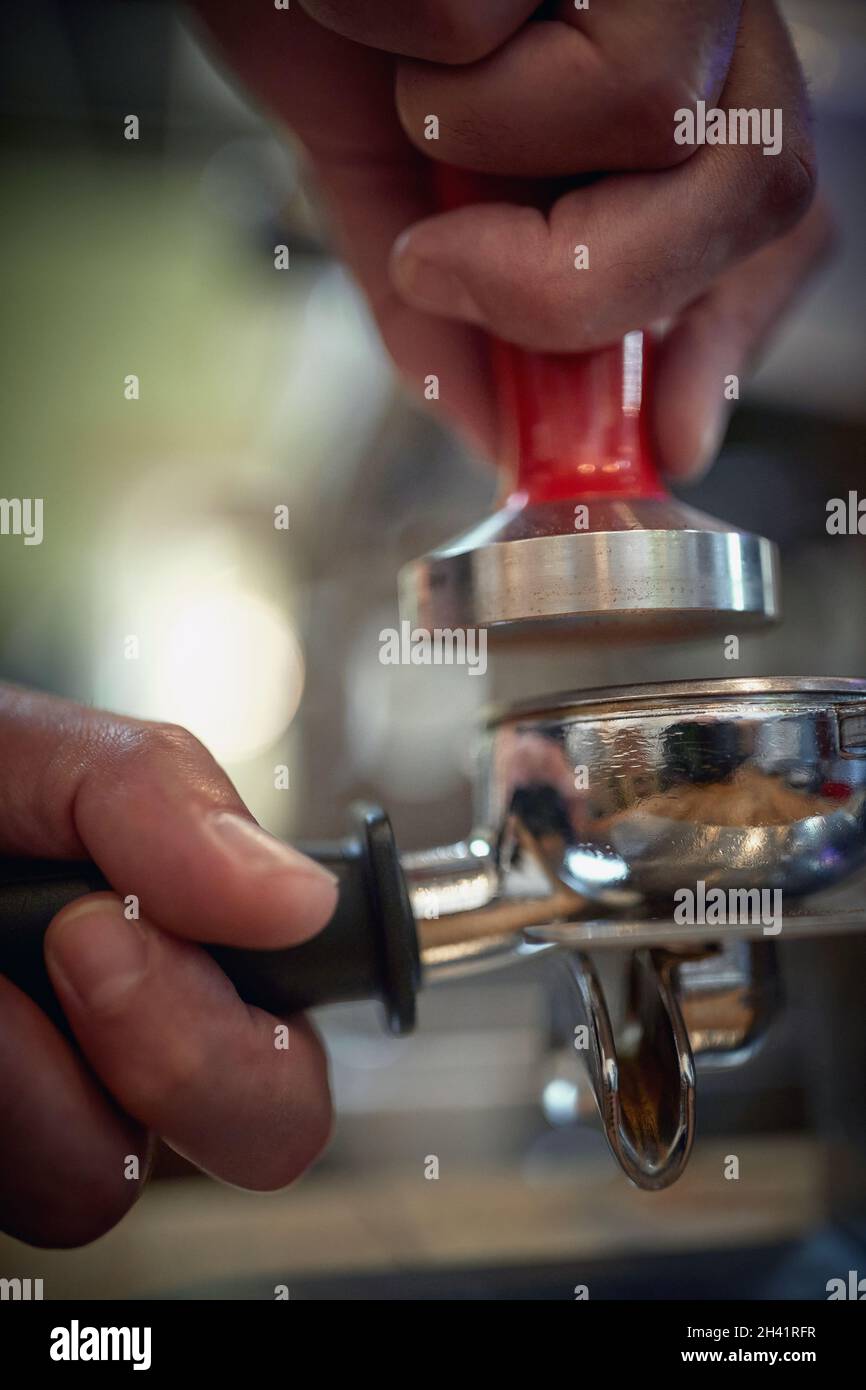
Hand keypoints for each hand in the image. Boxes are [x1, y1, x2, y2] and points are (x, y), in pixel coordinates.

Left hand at [0, 684, 336, 1246]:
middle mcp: (131, 1050)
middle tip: (71, 945)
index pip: (297, 1046)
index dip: (246, 1019)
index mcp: (180, 951)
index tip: (115, 926)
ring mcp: (45, 1117)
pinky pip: (0, 1183)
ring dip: (18, 1072)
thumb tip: (298, 899)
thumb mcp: (27, 754)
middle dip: (173, 1046)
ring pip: (99, 1182)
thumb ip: (163, 798)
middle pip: (260, 1138)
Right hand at [192, 0, 832, 479]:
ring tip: (407, 70)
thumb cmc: (314, 12)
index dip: (727, 333)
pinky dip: (401, 37)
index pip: (770, 212)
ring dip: (481, 135)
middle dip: (594, 283)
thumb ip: (458, 323)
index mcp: (658, 76)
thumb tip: (509, 442)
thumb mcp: (390, 199)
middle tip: (454, 258)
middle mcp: (684, 1)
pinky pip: (504, 28)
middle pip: (757, 184)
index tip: (662, 436)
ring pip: (662, 106)